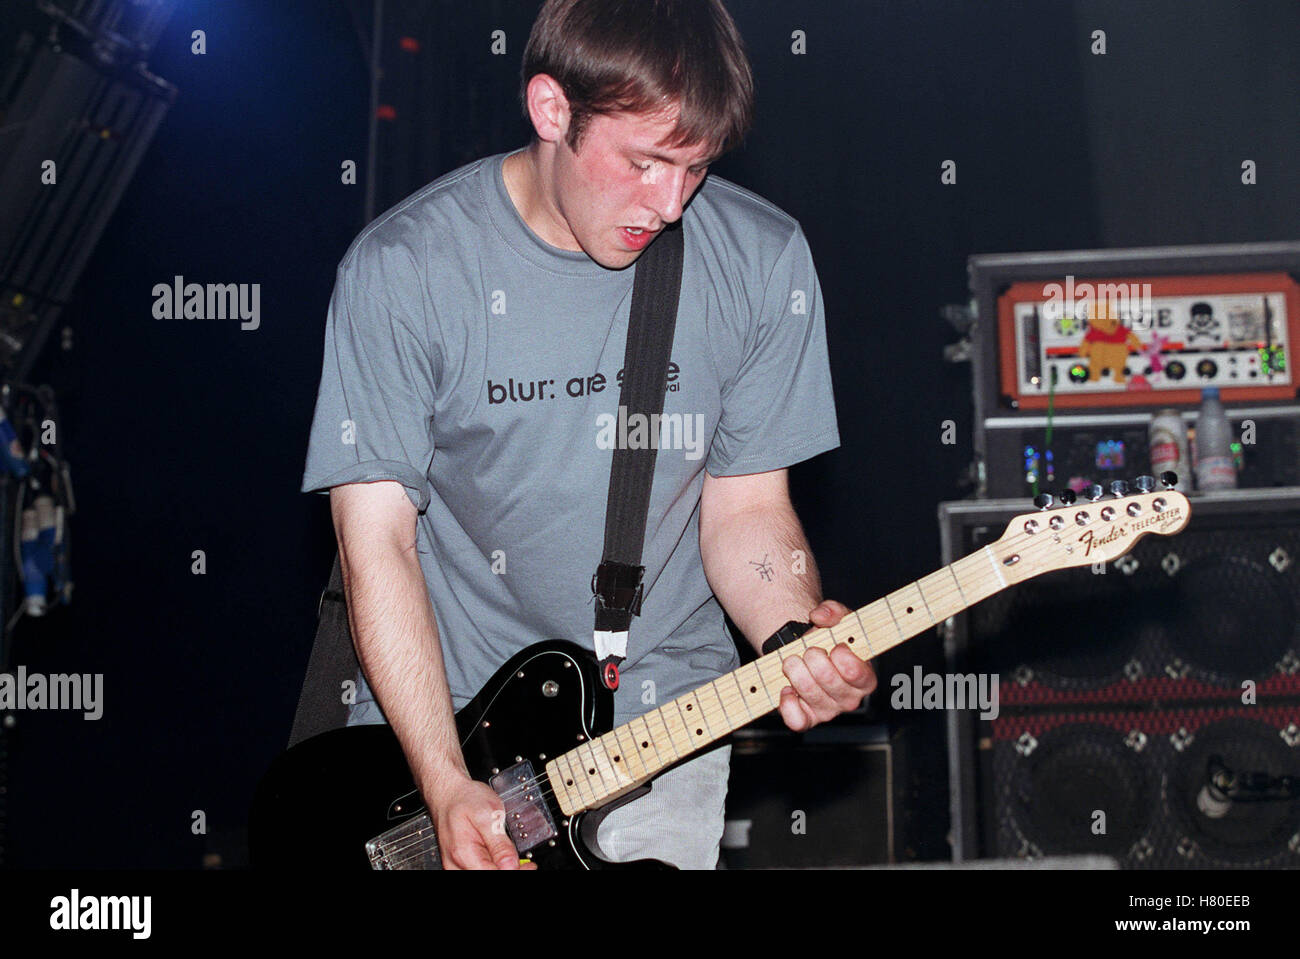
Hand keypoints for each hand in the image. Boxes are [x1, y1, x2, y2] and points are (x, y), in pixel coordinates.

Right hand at [426, 774, 537, 869]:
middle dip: (509, 871)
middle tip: (527, 864)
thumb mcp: (489, 815)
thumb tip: (511, 866)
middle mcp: (456, 864)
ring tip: (517, 862)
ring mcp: (455, 866)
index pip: (493, 875)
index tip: (530, 866)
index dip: (514, 871)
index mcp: (464, 853)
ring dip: (501, 870)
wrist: (449, 792)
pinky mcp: (458, 864)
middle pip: (487, 877)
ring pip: (482, 875)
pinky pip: (478, 870)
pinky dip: (492, 868)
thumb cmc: (465, 799)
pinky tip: (502, 862)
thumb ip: (500, 844)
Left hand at [776, 599, 876, 731]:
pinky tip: (786, 688)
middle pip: (829, 680)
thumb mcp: (836, 619)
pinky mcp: (807, 719)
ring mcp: (828, 711)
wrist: (806, 653)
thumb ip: (833, 611)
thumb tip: (820, 616)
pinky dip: (787, 703)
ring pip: (810, 693)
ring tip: (792, 660)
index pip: (858, 674)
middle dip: (812, 657)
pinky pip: (797, 720)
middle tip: (808, 650)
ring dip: (795, 670)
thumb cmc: (828, 640)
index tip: (835, 645)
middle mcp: (850, 699)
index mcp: (865, 678)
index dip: (842, 656)